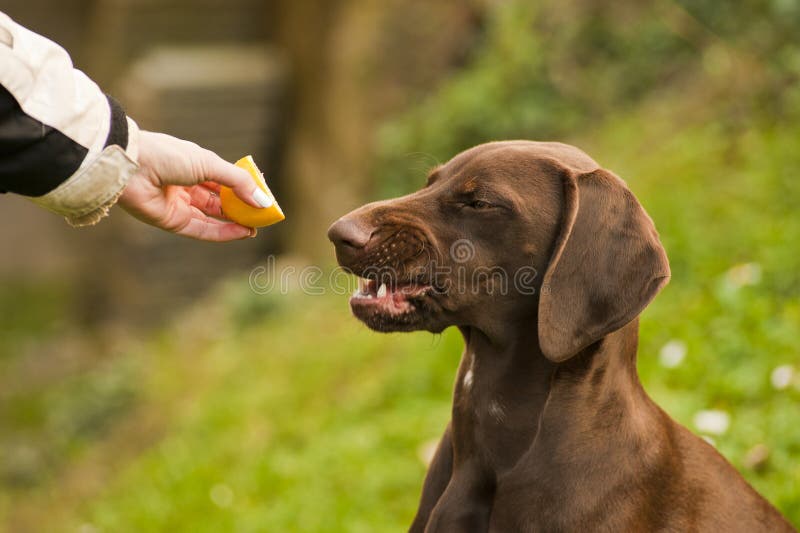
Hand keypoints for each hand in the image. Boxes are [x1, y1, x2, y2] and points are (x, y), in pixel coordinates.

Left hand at [118, 131, 273, 240]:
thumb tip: (263, 200)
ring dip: (236, 224)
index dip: (244, 191)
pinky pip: (202, 230)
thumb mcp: (210, 164)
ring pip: (214, 219)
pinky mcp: (173, 222)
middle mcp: (188, 187)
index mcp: (196, 167)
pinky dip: (223, 233)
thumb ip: (238, 182)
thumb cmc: (168, 155)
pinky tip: (241, 232)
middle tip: (263, 217)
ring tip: (256, 227)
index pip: (225, 183)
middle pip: (221, 203)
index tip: (263, 198)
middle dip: (243, 210)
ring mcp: (181, 206)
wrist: (132, 165)